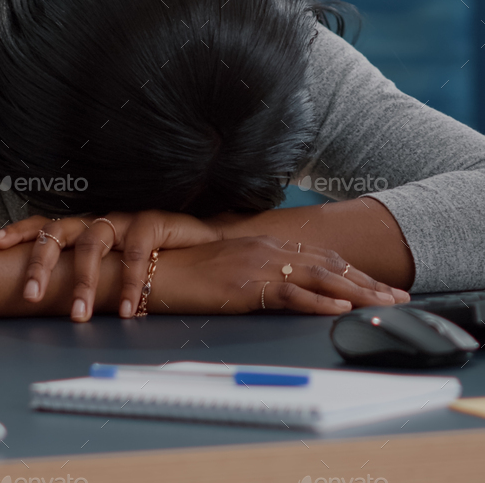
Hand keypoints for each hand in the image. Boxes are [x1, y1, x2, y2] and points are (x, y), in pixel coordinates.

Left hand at [0, 210, 218, 321]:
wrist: (200, 245)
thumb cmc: (150, 259)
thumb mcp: (112, 269)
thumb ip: (85, 278)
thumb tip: (48, 307)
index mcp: (83, 231)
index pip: (45, 225)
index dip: (20, 231)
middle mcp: (99, 222)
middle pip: (61, 231)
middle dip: (42, 263)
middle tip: (31, 295)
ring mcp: (124, 221)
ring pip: (94, 243)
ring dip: (85, 282)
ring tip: (79, 315)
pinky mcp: (152, 224)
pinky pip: (137, 252)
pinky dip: (131, 283)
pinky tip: (128, 308)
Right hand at [151, 236, 410, 314]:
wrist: (156, 270)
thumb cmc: (188, 271)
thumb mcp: (230, 267)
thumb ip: (258, 270)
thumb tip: (284, 285)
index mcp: (265, 245)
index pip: (320, 257)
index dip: (353, 272)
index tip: (379, 284)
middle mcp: (268, 251)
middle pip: (329, 266)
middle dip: (367, 282)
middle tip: (398, 297)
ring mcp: (259, 267)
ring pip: (319, 279)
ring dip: (355, 293)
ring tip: (383, 305)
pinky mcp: (247, 287)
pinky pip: (290, 295)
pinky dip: (318, 303)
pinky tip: (339, 310)